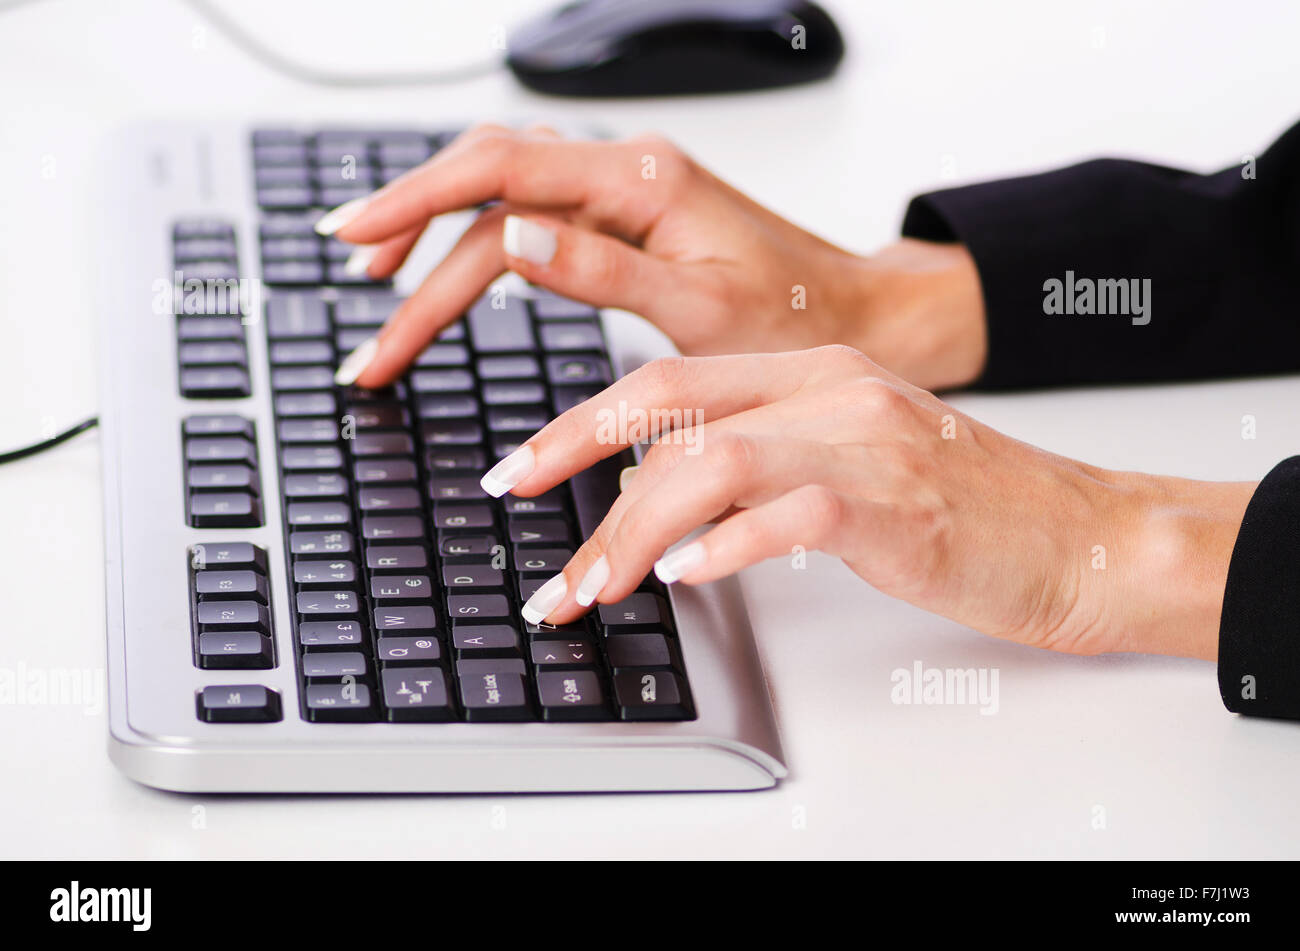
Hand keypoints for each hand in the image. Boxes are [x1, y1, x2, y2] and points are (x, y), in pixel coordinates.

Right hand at [319, 125, 987, 390]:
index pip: (500, 173)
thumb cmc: (792, 318)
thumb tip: (513, 237)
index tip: (356, 240)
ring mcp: (619, 188)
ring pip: (500, 188)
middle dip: (409, 232)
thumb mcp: (700, 308)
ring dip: (433, 231)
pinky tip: (449, 262)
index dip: (416, 203)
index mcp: (640, 180)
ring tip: (380, 281)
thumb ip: (605, 271)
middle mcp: (622, 169)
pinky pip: (530, 207)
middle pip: (485, 177)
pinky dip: (475, 233)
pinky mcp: (621, 214)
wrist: (847, 313)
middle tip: (358, 294)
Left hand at [486, 346, 1254, 659]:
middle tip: (533, 545)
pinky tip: (685, 575)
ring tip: (590, 588)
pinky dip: (726, 544)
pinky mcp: (894, 502)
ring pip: (711, 459)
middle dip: (575, 472)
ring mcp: (861, 438)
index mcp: (809, 370)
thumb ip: (754, 462)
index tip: (522, 471)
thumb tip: (656, 501)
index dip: (578, 425)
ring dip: (632, 529)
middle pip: (668, 409)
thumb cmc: (961, 507)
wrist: (1078, 536)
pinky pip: (789, 511)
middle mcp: (827, 388)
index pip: (666, 380)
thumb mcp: (844, 459)